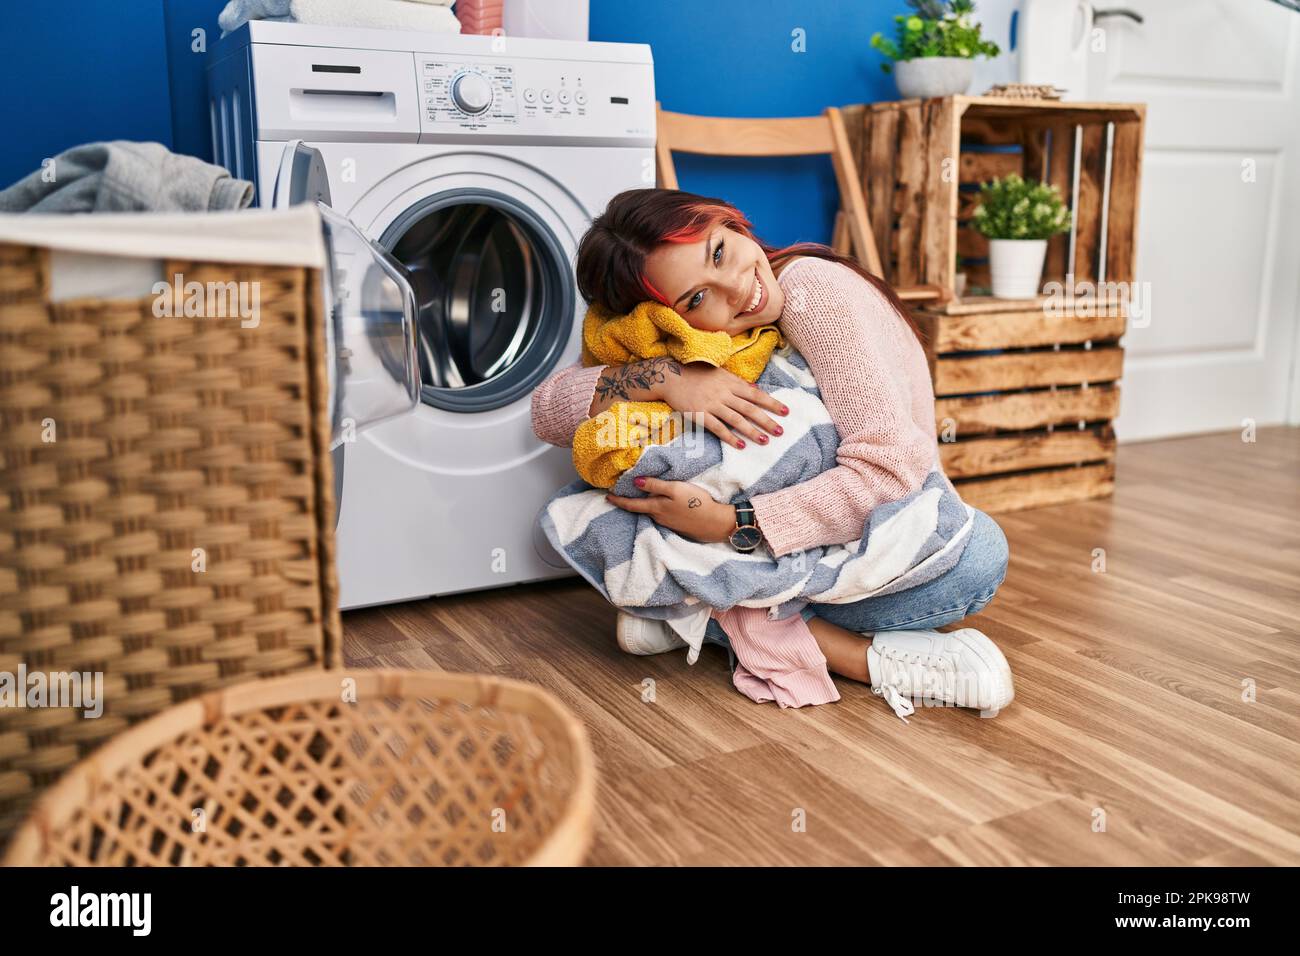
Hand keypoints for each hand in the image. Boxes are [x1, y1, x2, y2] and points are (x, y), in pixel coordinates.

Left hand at [606, 477, 735, 543]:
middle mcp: (659, 517)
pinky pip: (661, 517)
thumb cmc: (696, 502)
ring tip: (639, 498)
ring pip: (651, 513)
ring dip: (643, 507)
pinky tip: (660, 506)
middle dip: (628, 503)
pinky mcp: (677, 525)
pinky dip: (656, 510)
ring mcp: (668, 523)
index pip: (631, 504)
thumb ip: (655, 485)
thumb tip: (635, 482)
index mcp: (656, 508)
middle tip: (619, 496)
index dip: (618, 500)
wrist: (715, 522)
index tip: (607, 496)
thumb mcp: (675, 489)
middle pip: (640, 509)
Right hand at [656, 364, 788, 449]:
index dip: (772, 403)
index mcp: (731, 382)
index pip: (756, 394)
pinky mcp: (700, 414)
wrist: (672, 376)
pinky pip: (718, 428)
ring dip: (751, 431)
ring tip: (764, 440)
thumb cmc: (696, 374)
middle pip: (750, 408)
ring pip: (736, 419)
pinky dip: (730, 437)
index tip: (786, 411)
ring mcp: (712, 404)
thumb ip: (737, 382)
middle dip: (766, 420)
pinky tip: (740, 445)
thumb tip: (755, 387)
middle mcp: (724, 393)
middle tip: (780, 432)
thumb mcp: (720, 373)